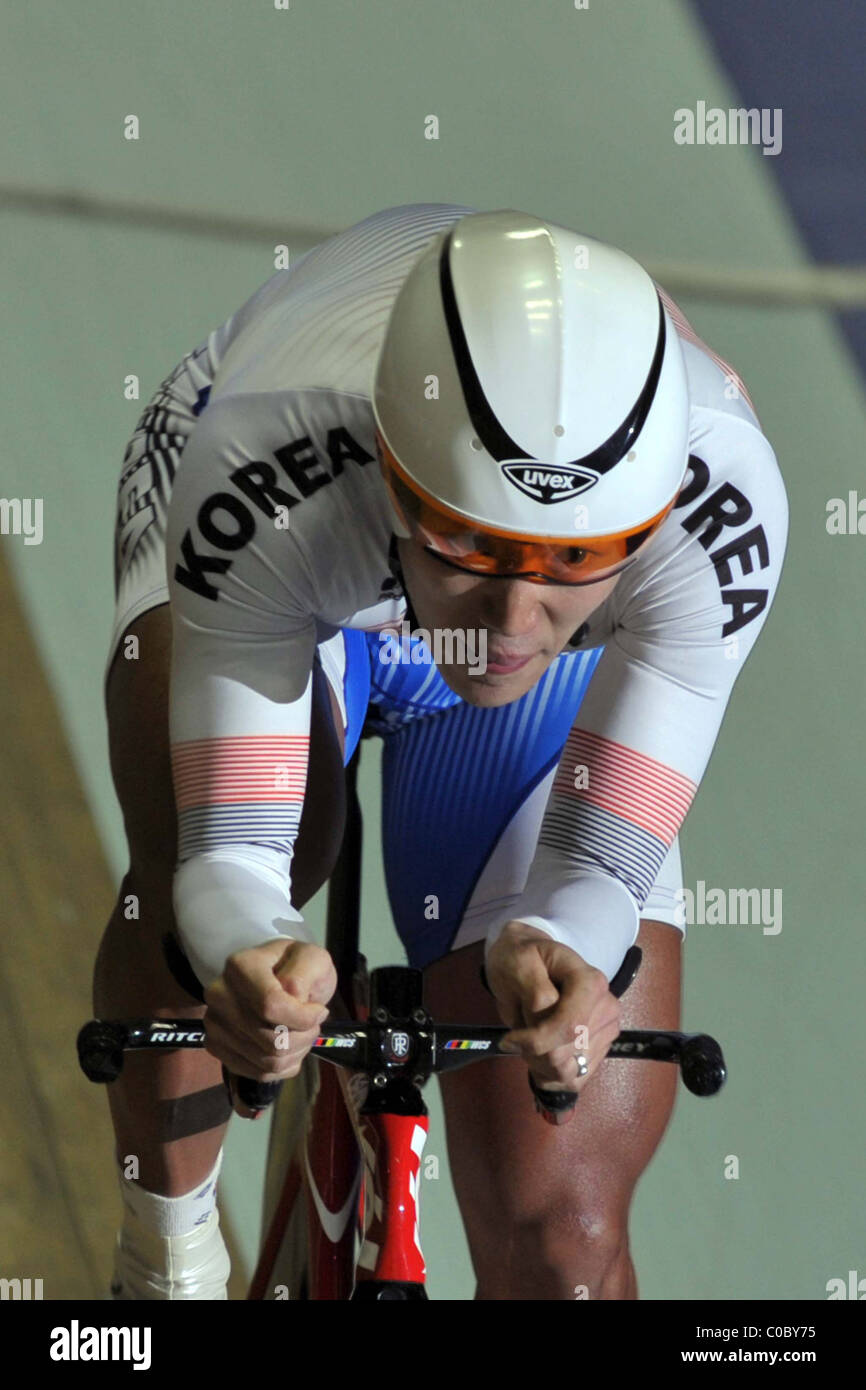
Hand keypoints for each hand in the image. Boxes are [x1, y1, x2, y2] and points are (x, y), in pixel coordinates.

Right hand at [203, 939, 336, 1117]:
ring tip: (301, 1034)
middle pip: (271, 1039)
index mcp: (240, 966)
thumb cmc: (298, 969)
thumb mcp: (313, 958)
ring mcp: (214, 1023)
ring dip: (296, 1052)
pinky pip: (258, 1073)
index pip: (270, 1005)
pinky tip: (289, 1048)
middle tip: (312, 1024)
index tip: (320, 1010)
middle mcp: (219, 994)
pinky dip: (283, 1066)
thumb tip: (293, 997)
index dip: (303, 1017)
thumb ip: (306, 972)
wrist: (278, 981)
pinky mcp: (216, 1047)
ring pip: (267, 1061)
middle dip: (304, 1036)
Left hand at [485, 922, 621, 1099]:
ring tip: (529, 1037)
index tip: (509, 1038)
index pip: (570, 1027)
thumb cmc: (522, 960)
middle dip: (534, 1051)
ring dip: (540, 1062)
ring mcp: (606, 1030)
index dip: (535, 1040)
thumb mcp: (519, 964)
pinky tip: (538, 1052)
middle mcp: (606, 1007)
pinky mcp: (600, 1050)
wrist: (530, 960)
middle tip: (518, 1033)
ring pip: (569, 1071)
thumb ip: (535, 991)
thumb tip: (547, 1017)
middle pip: (566, 1053)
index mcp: (591, 982)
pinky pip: (574, 1079)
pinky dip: (550, 1073)